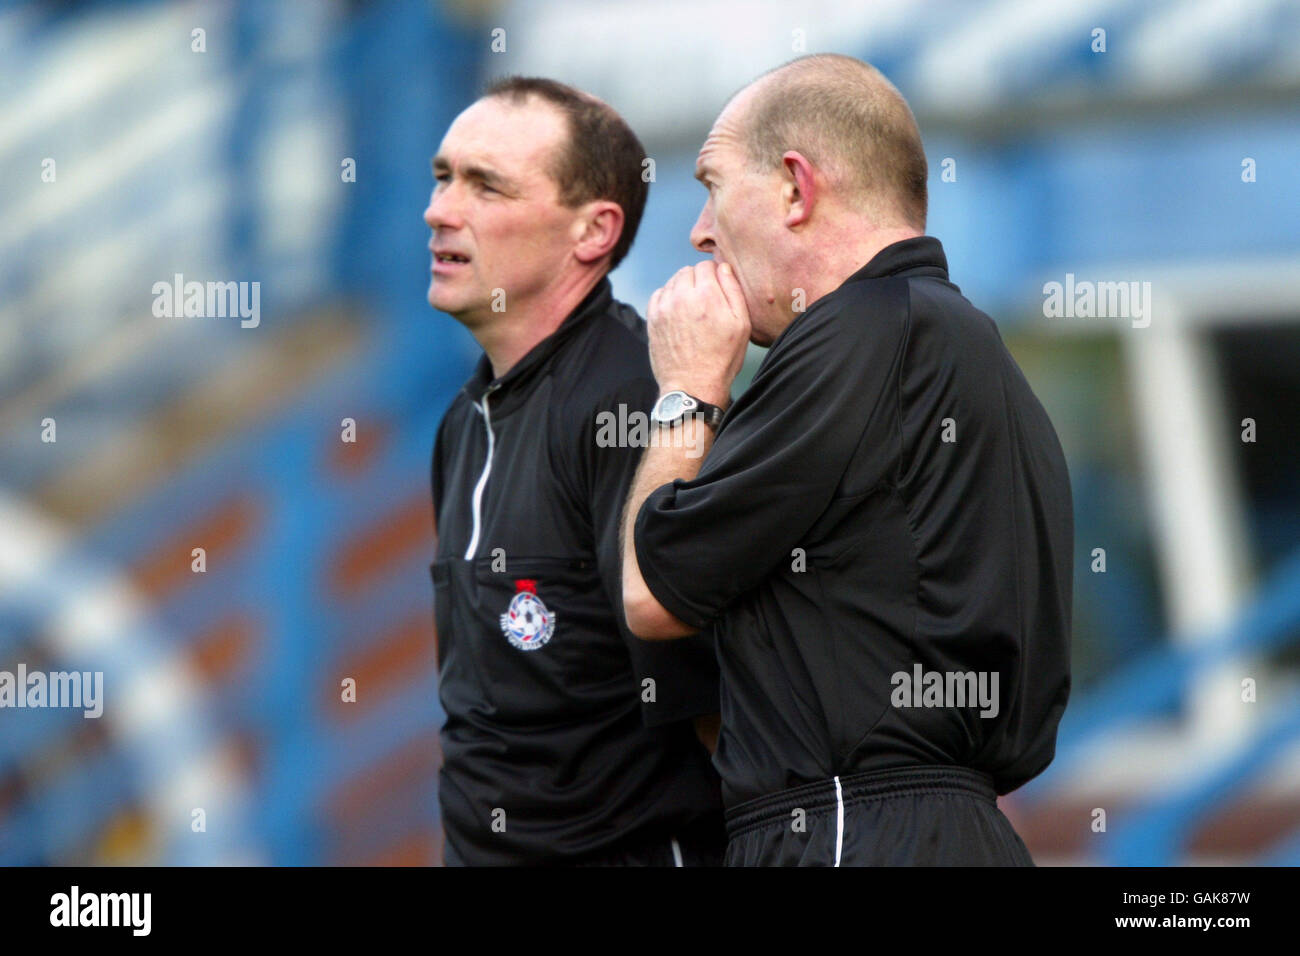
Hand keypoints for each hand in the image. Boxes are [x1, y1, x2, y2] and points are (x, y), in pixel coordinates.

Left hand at [647, 261, 750, 407]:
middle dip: (698, 281)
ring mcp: (663, 306)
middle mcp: (681, 296)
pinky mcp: (652, 317)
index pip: (707, 265)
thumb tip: (723, 267)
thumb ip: (733, 289)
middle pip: (688, 271)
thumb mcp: (741, 324)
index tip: (718, 291)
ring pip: (673, 281)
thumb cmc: (721, 358)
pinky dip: (669, 298)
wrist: (692, 386)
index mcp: (706, 294)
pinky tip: (678, 314)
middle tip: (706, 302)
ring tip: (693, 310)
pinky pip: (660, 294)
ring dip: (682, 289)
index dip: (715, 276)